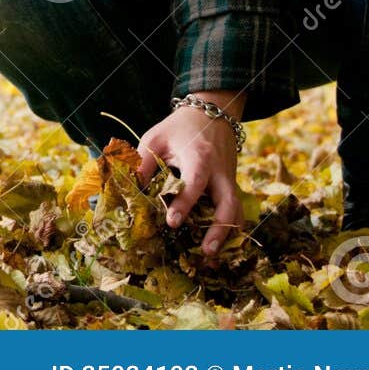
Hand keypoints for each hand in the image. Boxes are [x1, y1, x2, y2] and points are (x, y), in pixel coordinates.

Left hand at [135, 90, 245, 256]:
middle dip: (219, 228)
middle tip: (206, 251)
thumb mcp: (155, 138)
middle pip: (227, 202)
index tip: (172, 222)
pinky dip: (232, 227)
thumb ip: (144, 162)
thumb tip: (132, 189)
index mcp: (199, 157)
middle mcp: (219, 172)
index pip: (195, 183)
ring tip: (212, 256)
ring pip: (236, 210)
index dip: (185, 203)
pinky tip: (221, 244)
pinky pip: (237, 209)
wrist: (212, 114)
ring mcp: (229, 180)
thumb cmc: (179, 128)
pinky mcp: (231, 185)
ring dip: (228, 233)